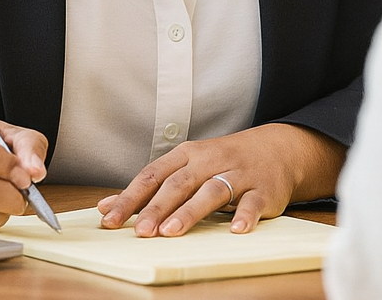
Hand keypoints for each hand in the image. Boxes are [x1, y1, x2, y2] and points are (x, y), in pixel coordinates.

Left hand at [96, 123, 344, 236]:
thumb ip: (150, 187)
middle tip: (140, 231)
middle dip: (157, 208)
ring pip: (211, 191)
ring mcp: (237, 174)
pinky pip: (252, 202)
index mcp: (187, 155)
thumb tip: (106, 206)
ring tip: (172, 232)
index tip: (109, 219)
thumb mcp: (186, 167)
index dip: (130, 197)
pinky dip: (245, 215)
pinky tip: (235, 230)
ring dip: (191, 212)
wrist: (276, 149)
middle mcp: (210, 161)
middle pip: (179, 184)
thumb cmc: (221, 162)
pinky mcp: (262, 189)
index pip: (152, 175)